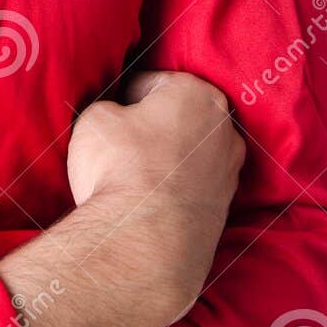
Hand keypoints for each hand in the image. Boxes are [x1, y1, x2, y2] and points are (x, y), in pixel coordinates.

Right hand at [67, 68, 245, 316]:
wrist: (145, 243)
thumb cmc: (120, 168)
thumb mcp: (96, 118)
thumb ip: (113, 108)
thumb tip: (120, 120)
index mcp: (196, 93)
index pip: (153, 83)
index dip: (125, 98)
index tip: (110, 116)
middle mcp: (224, 129)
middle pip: (180, 118)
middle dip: (154, 127)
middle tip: (122, 143)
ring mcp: (230, 173)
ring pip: (191, 154)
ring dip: (167, 159)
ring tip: (134, 177)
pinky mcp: (225, 212)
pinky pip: (194, 187)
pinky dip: (175, 189)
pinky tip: (150, 202)